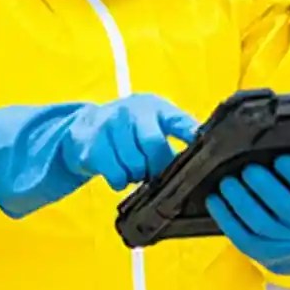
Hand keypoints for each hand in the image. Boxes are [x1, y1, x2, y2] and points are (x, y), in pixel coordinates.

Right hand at [61, 93, 198, 190]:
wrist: (83, 127)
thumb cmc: (129, 130)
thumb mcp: (153, 122)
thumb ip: (177, 135)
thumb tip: (200, 161)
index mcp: (156, 108)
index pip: (179, 121)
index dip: (193, 134)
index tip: (206, 148)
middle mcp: (133, 111)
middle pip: (154, 145)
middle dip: (157, 166)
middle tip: (153, 171)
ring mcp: (111, 125)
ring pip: (134, 165)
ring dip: (137, 175)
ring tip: (133, 168)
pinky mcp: (93, 144)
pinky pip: (116, 175)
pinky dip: (120, 181)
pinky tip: (118, 171)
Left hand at [205, 155, 289, 275]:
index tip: (281, 158)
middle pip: (285, 209)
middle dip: (264, 187)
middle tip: (249, 169)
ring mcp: (284, 245)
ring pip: (260, 224)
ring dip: (240, 201)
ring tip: (228, 181)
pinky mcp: (261, 253)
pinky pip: (241, 237)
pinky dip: (226, 218)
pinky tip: (216, 199)